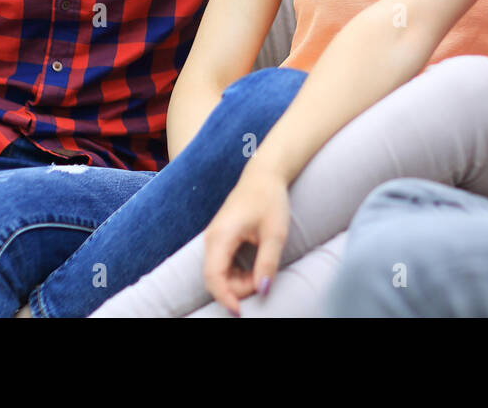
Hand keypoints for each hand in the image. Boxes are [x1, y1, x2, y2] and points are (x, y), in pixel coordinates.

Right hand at [202, 166, 290, 314]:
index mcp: (221, 236)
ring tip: (262, 274)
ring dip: (238, 282)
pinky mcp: (220, 239)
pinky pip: (222, 265)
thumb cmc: (270, 200)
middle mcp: (211, 239)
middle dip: (237, 290)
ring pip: (218, 274)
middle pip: (215, 278)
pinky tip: (255, 269)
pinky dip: (237, 274)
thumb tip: (262, 290)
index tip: (240, 312)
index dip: (225, 298)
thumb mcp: (275, 233)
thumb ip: (267, 263)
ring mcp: (214, 239)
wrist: (263, 175)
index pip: (213, 277)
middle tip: (262, 283)